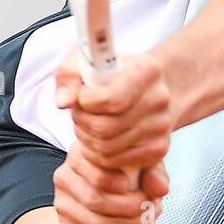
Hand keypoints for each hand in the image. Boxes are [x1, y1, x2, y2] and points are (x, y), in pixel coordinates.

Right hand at [53, 140, 163, 223]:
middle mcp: (65, 178)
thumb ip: (154, 172)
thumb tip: (159, 189)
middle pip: (98, 201)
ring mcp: (63, 205)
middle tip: (156, 209)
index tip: (147, 194)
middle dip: (134, 210)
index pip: (99, 174)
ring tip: (153, 223)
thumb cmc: (128, 175)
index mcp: (81, 154)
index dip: (125, 187)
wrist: (107, 203)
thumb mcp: (143, 166)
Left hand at [55, 49, 175, 194]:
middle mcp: (159, 99)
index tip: (82, 95)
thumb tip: (63, 102)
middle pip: (104, 128)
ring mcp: (160, 127)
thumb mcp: (86, 61)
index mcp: (146, 70)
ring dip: (86, 139)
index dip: (85, 101)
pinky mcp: (157, 149)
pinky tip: (98, 137)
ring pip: (106, 148)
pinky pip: (113, 162)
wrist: (149, 87)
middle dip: (81, 122)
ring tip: (88, 124)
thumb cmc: (113, 72)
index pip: (109, 99)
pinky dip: (97, 153)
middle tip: (80, 112)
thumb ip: (68, 76)